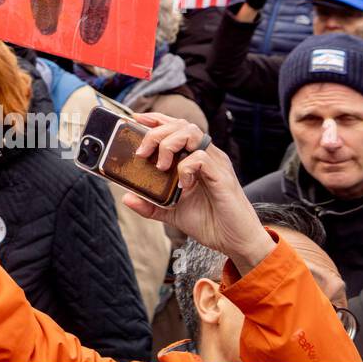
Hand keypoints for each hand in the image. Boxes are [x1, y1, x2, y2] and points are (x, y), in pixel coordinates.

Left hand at [121, 112, 273, 273]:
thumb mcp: (172, 212)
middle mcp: (208, 156)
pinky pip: (202, 158)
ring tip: (161, 166)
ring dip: (169, 144)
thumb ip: (150, 205)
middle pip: (181, 125)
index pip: (177, 127)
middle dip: (156, 132)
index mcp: (196, 158)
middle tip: (142, 153)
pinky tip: (183, 185)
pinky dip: (185, 167)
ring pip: (192, 133)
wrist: (235, 243)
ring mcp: (216, 164)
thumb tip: (127, 198)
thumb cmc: (209, 222)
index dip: (157, 119)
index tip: (136, 118)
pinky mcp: (222, 177)